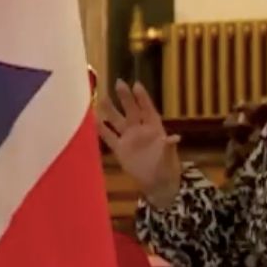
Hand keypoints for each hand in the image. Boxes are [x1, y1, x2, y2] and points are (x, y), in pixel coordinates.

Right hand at [96, 81, 182, 208]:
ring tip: (101, 98)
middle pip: (131, 111)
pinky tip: (92, 120)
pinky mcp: (120, 150)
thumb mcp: (169, 157)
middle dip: (125, 97)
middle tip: (119, 83)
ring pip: (117, 121)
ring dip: (110, 110)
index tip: (136, 85)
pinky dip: (101, 129)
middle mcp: (140, 130)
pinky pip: (109, 137)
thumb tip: (174, 138)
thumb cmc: (167, 167)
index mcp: (154, 128)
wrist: (158, 183)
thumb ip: (168, 147)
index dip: (142, 98)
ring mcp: (129, 139)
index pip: (147, 109)